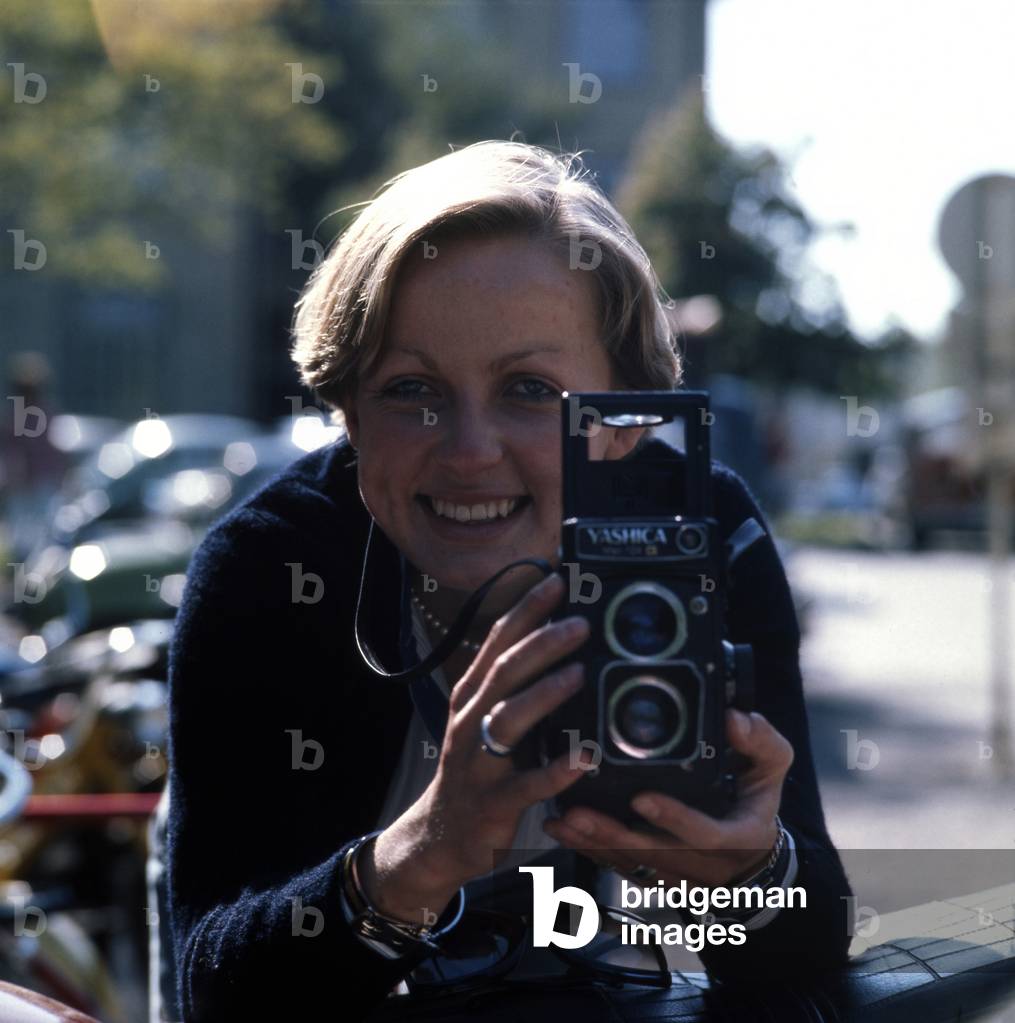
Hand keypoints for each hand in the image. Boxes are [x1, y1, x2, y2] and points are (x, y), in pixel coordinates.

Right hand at [360, 572, 594, 923]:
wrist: (440, 833)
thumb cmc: (477, 767)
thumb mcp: (485, 717)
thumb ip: (515, 684)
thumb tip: (559, 637)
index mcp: (472, 696)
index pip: (497, 643)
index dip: (525, 610)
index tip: (556, 581)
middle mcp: (470, 722)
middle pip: (503, 674)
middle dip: (541, 644)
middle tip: (579, 624)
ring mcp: (479, 763)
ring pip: (507, 721)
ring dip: (543, 695)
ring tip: (578, 675)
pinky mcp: (493, 804)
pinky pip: (526, 786)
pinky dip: (555, 771)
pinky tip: (584, 758)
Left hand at [542, 709, 792, 887]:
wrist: (752, 856)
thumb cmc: (757, 801)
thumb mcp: (772, 770)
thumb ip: (761, 742)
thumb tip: (734, 719)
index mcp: (734, 835)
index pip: (703, 833)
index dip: (673, 819)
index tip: (642, 798)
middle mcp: (701, 861)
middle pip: (652, 853)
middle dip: (611, 835)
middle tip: (577, 813)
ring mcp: (674, 871)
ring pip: (629, 863)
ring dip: (592, 844)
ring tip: (561, 821)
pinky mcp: (654, 873)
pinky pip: (618, 865)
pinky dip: (588, 849)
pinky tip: (561, 830)